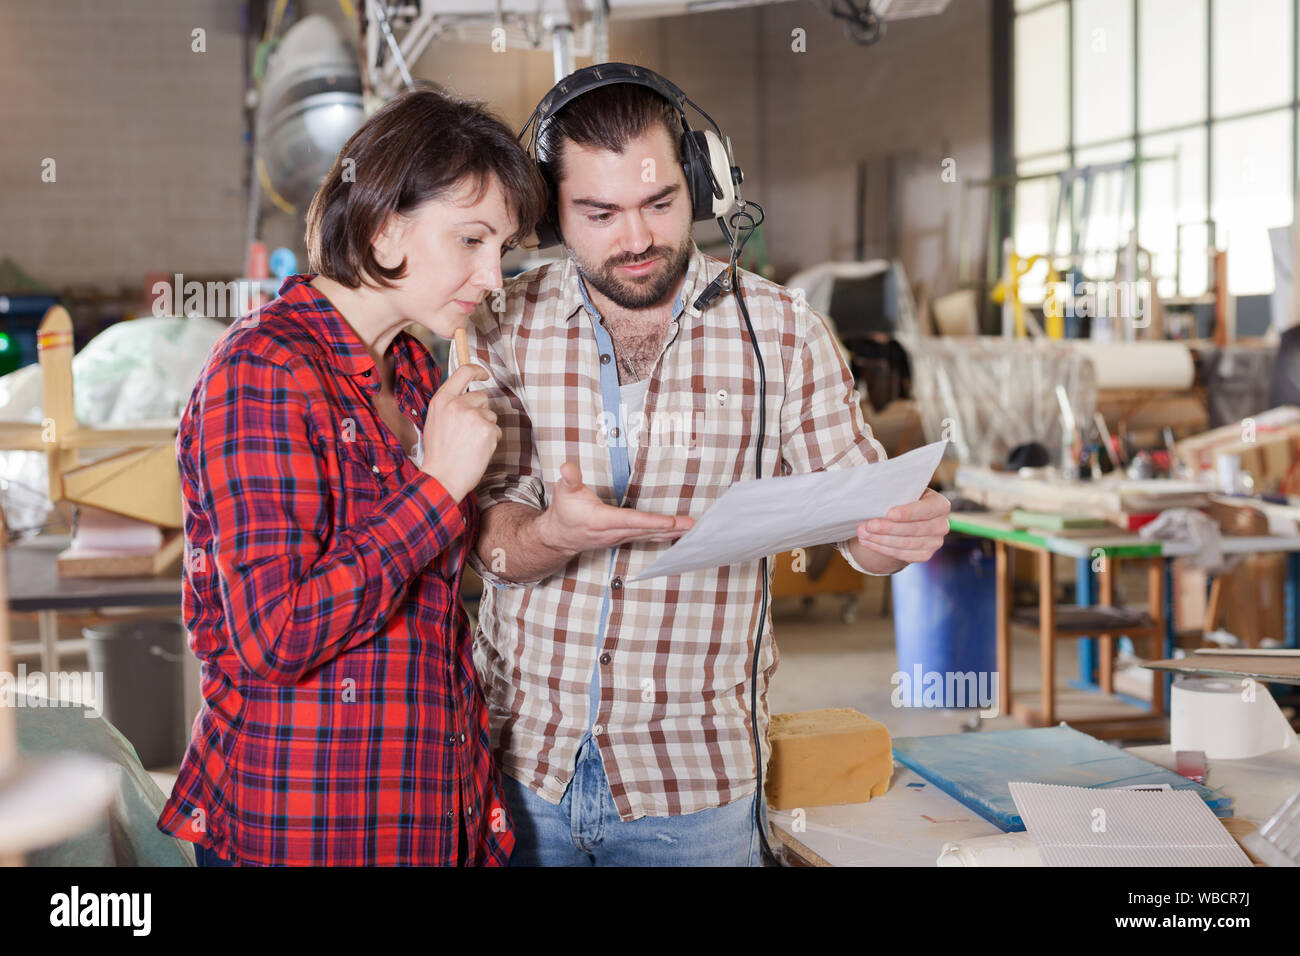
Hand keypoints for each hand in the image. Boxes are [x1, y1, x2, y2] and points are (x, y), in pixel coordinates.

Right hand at [422, 363, 500, 501]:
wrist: (442, 478)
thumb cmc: (439, 454)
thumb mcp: (435, 421)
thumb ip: (450, 405)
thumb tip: (468, 394)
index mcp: (442, 400)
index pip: (463, 372)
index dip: (477, 370)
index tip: (484, 374)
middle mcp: (457, 404)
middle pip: (483, 396)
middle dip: (481, 411)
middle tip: (467, 432)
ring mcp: (473, 416)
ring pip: (491, 415)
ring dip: (486, 427)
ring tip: (469, 443)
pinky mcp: (487, 430)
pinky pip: (497, 430)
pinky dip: (491, 441)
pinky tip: (477, 450)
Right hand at [535, 461, 693, 556]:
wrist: (559, 537)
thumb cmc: (564, 512)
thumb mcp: (564, 492)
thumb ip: (570, 479)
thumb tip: (567, 468)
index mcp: (601, 521)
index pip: (630, 521)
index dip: (651, 522)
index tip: (670, 521)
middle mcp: (613, 533)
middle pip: (646, 530)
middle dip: (670, 528)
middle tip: (691, 524)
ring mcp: (620, 538)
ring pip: (649, 536)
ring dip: (671, 533)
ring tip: (691, 528)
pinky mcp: (623, 538)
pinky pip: (647, 538)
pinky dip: (663, 536)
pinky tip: (677, 534)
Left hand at [851, 488, 950, 570]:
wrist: (905, 519)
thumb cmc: (903, 499)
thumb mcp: (904, 490)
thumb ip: (896, 489)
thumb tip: (874, 486)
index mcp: (940, 504)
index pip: (926, 510)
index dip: (908, 513)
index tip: (889, 514)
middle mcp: (942, 525)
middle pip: (915, 529)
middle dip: (889, 528)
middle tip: (868, 525)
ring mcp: (935, 542)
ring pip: (906, 544)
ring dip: (881, 540)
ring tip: (863, 533)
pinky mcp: (925, 555)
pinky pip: (903, 555)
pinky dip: (883, 549)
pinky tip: (868, 542)